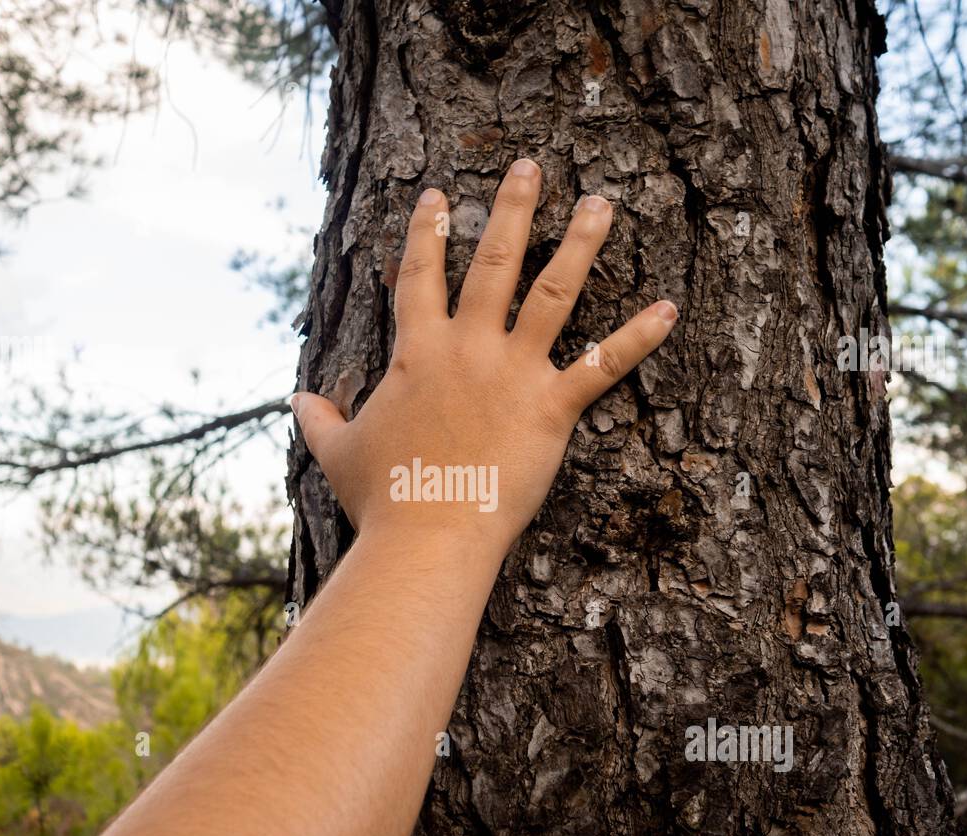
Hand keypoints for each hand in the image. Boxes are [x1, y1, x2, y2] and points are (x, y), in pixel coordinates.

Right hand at [291, 157, 678, 560]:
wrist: (428, 538)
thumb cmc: (383, 499)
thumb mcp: (338, 455)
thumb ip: (319, 421)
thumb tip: (297, 403)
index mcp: (417, 354)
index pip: (420, 277)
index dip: (427, 233)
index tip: (436, 196)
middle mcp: (468, 348)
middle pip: (493, 263)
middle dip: (513, 209)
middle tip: (531, 167)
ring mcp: (513, 373)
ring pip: (553, 292)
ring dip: (580, 244)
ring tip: (601, 204)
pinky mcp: (551, 407)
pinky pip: (604, 365)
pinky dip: (639, 337)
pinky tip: (669, 308)